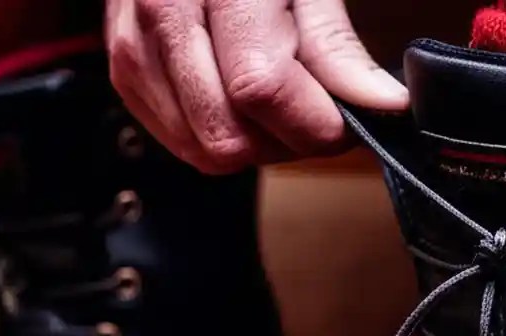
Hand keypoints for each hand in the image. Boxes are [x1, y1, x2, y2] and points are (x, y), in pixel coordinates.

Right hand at [106, 0, 407, 173]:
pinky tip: (240, 99)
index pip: (262, 88)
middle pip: (228, 134)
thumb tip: (380, 106)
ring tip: (276, 100)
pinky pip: (179, 143)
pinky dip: (220, 135)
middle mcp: (161, 15)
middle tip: (313, 111)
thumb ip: (337, 48)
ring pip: (202, 150)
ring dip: (254, 144)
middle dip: (285, 141)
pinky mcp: (124, 74)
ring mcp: (133, 48)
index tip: (346, 122)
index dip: (314, 123)